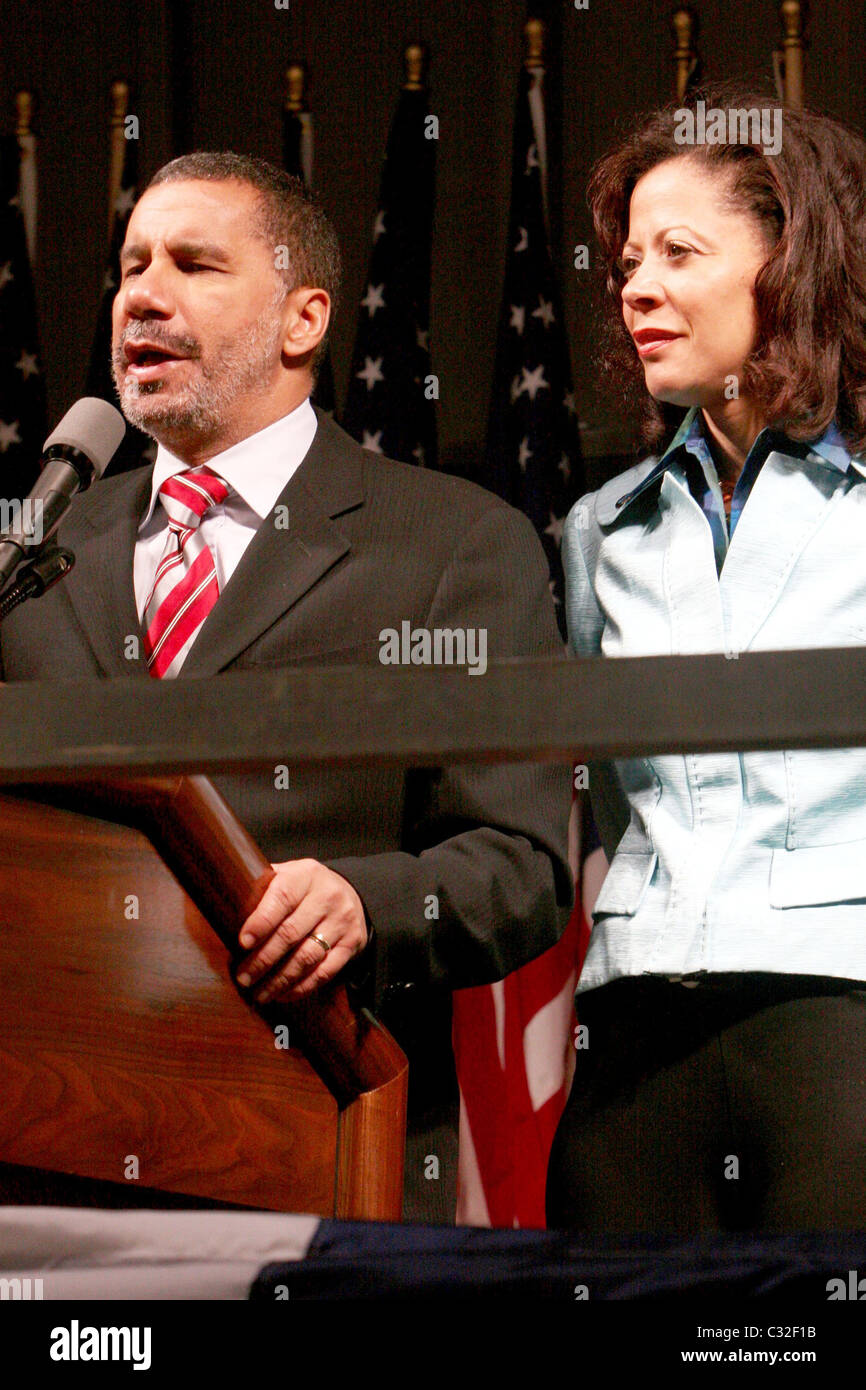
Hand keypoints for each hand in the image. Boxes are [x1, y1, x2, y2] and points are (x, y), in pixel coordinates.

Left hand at [235, 858, 367, 1002]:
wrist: (349, 894)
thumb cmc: (304, 889)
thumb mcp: (287, 876)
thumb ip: (262, 887)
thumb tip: (225, 906)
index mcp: (306, 875)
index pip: (282, 898)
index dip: (261, 922)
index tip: (242, 942)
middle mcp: (327, 896)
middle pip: (291, 933)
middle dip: (263, 960)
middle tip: (243, 978)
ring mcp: (342, 921)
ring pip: (307, 956)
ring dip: (280, 980)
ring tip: (260, 993)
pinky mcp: (352, 943)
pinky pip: (325, 971)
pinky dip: (302, 987)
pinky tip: (284, 995)